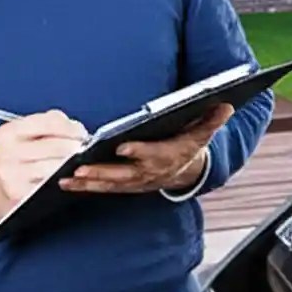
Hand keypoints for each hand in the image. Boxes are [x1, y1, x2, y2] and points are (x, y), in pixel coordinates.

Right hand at [0, 109, 88, 224]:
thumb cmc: (14, 157)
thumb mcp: (21, 134)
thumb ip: (48, 124)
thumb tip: (77, 130)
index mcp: (8, 133)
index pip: (50, 122)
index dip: (72, 127)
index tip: (81, 133)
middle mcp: (8, 153)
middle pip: (58, 146)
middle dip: (76, 147)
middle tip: (83, 150)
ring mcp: (13, 177)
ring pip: (57, 167)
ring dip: (73, 165)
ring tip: (76, 164)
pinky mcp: (21, 195)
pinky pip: (52, 185)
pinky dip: (64, 180)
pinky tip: (65, 177)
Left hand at [59, 103, 233, 194]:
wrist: (188, 172)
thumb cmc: (191, 145)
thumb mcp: (204, 131)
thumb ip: (213, 119)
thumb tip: (226, 104)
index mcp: (168, 156)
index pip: (153, 155)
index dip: (139, 152)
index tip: (123, 147)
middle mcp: (150, 173)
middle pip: (125, 174)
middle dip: (103, 172)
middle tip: (81, 168)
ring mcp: (136, 182)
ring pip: (111, 184)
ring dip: (89, 182)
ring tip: (67, 178)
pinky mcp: (125, 185)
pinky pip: (104, 188)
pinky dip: (86, 187)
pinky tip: (66, 182)